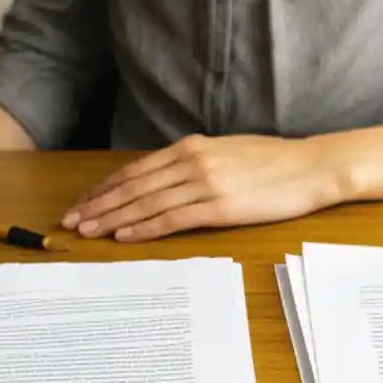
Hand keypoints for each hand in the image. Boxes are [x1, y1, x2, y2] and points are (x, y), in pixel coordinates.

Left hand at [61, 134, 346, 242]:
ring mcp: (204, 183)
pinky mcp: (219, 206)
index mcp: (191, 147)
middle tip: (71, 221)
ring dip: (113, 218)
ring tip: (89, 230)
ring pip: (146, 203)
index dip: (106, 188)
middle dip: (99, 204)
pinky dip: (144, 227)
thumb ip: (195, 165)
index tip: (84, 202)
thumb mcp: (226, 154)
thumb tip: (167, 182)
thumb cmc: (274, 164)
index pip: (136, 170)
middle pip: (133, 186)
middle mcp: (191, 161)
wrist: (311, 167)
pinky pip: (172, 219)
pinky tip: (124, 236)